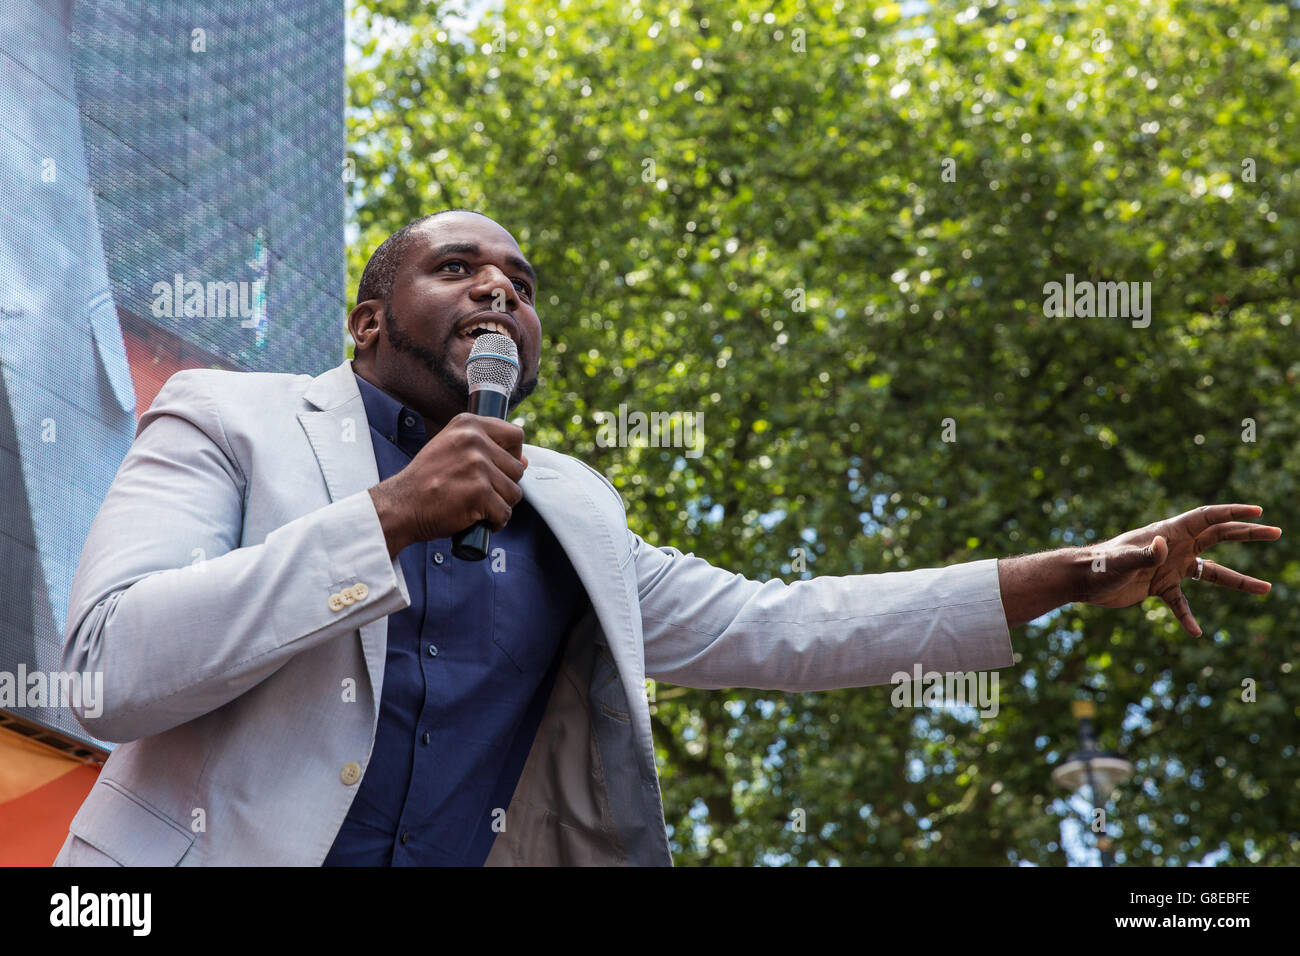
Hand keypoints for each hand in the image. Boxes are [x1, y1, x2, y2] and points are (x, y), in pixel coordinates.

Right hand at [368, 413, 528, 558]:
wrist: (401, 505)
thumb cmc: (426, 481)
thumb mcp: (451, 449)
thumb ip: (485, 448)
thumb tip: (524, 461)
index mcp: (468, 424)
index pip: (515, 435)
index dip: (512, 456)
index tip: (496, 469)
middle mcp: (474, 440)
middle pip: (517, 469)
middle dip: (503, 486)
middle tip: (477, 493)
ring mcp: (477, 466)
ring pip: (514, 493)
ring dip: (498, 505)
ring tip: (475, 506)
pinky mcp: (479, 492)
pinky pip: (505, 513)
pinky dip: (494, 522)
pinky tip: (476, 520)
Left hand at [1075, 504, 1280, 636]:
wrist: (1079, 581)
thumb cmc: (1097, 565)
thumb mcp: (1120, 561)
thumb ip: (1142, 555)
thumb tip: (1162, 546)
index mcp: (1167, 533)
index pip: (1207, 518)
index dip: (1233, 513)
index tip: (1259, 512)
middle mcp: (1173, 547)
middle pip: (1218, 537)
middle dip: (1247, 533)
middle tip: (1276, 532)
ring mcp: (1169, 568)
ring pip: (1211, 572)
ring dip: (1238, 580)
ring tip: (1267, 589)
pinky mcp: (1159, 588)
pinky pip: (1181, 603)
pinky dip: (1189, 617)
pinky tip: (1196, 632)